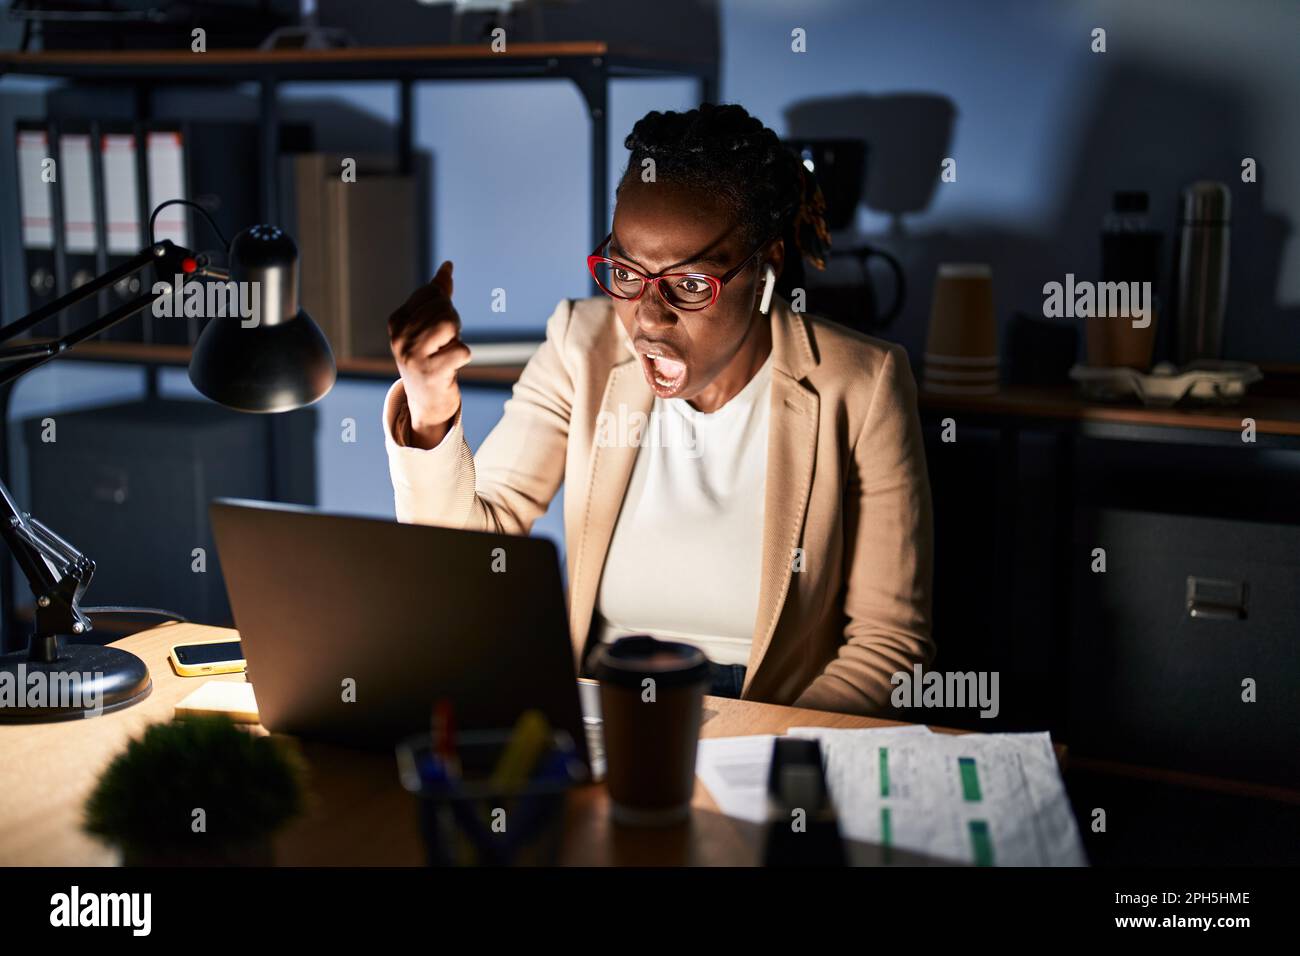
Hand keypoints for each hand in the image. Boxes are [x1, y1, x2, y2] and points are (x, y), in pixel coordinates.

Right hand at [388, 261, 470, 448]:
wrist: (427, 403)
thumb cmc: (431, 358)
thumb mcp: (427, 326)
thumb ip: (437, 295)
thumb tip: (447, 266)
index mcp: (397, 321)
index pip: (431, 293)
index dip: (444, 306)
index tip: (438, 328)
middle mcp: (400, 337)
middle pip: (442, 307)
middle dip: (452, 322)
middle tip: (445, 343)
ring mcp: (413, 356)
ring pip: (450, 324)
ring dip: (457, 338)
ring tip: (447, 352)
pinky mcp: (430, 373)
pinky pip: (462, 351)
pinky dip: (463, 357)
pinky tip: (451, 367)